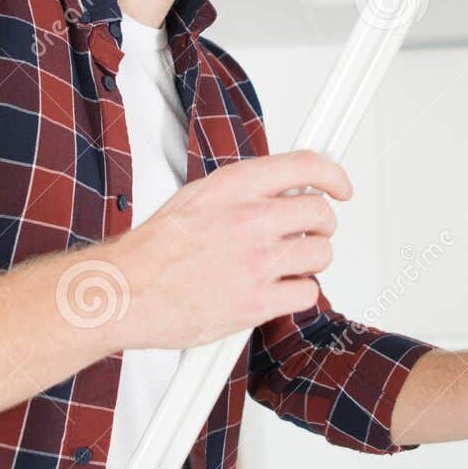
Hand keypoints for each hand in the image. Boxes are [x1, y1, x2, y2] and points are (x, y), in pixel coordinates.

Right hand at [110, 150, 350, 350]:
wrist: (127, 291)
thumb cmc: (155, 249)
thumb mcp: (198, 197)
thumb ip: (242, 192)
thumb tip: (279, 188)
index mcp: (235, 187)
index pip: (306, 166)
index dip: (333, 175)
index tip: (340, 187)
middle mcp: (250, 220)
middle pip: (321, 213)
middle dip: (320, 225)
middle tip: (307, 233)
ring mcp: (257, 262)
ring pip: (321, 254)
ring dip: (310, 260)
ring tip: (285, 265)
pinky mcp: (257, 302)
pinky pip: (308, 293)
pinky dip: (298, 294)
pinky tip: (277, 291)